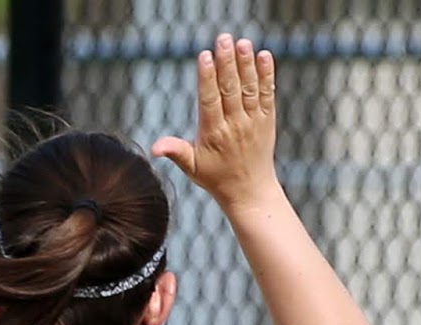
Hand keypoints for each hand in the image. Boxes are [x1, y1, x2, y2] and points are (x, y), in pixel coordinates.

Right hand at [151, 34, 279, 211]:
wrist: (249, 190)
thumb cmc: (215, 177)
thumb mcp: (191, 167)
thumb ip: (174, 152)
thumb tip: (154, 148)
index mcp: (213, 134)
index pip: (209, 101)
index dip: (207, 78)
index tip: (205, 56)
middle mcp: (235, 125)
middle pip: (230, 89)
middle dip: (226, 62)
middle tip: (223, 39)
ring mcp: (253, 121)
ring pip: (249, 88)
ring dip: (246, 64)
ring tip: (242, 42)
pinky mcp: (267, 118)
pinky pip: (266, 93)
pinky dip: (266, 74)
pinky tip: (263, 55)